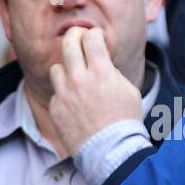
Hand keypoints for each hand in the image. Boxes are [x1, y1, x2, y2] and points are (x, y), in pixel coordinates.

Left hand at [47, 27, 142, 156]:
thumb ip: (112, 72)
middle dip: (74, 36)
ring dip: (66, 69)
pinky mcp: (55, 108)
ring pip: (57, 68)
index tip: (95, 38)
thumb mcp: (129, 90)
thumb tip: (101, 61)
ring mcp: (64, 94)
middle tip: (77, 38)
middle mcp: (79, 79)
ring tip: (75, 77)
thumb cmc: (124, 121)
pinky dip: (63, 95)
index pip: (91, 37)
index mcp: (101, 72)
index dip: (94, 34)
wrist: (109, 150)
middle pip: (68, 43)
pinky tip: (75, 104)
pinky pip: (55, 93)